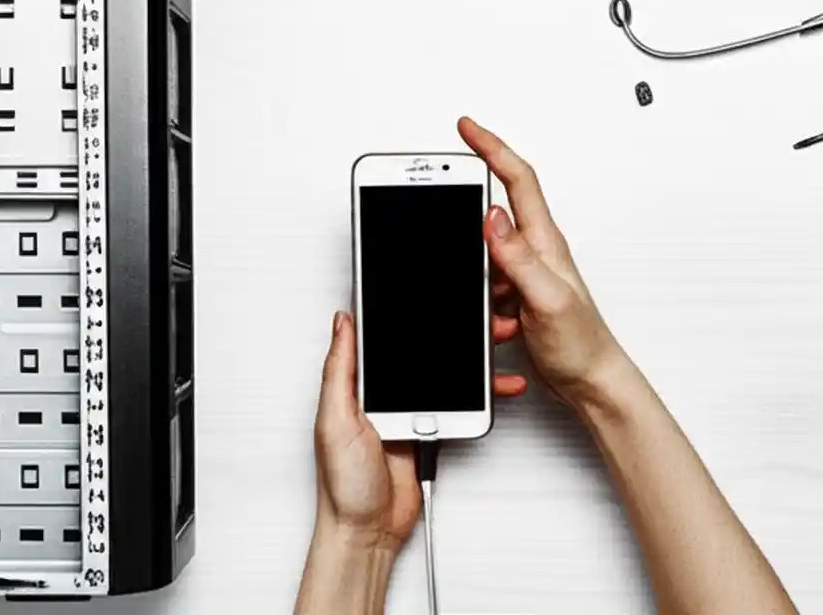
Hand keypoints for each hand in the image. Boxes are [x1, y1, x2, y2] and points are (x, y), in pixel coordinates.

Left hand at [297, 311, 526, 612]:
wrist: (368, 530)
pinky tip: (487, 386)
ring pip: (440, 375)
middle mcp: (380, 396)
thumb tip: (342, 322)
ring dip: (466, 364)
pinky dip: (472, 396)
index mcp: (354, 386)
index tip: (415, 291)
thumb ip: (340, 369)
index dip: (394, 315)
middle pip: (415, 353)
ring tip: (488, 346)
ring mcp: (406, 412)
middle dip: (443, 335)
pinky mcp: (428, 431)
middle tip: (468, 317)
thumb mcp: (334, 419)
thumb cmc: (342, 484)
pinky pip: (452, 405)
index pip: (376, 340)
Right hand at [459, 117, 633, 411]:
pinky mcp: (517, 297)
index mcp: (544, 242)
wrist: (591, 381)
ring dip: (477, 282)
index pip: (517, 180)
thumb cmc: (581, 344)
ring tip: (503, 314)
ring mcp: (525, 274)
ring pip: (483, 257)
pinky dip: (483, 306)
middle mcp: (535, 251)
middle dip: (470, 221)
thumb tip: (492, 217)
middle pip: (494, 211)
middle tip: (456, 228)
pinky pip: (486, 288)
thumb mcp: (546, 297)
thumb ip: (518, 256)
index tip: (467, 128)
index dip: (491, 148)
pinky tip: (502, 327)